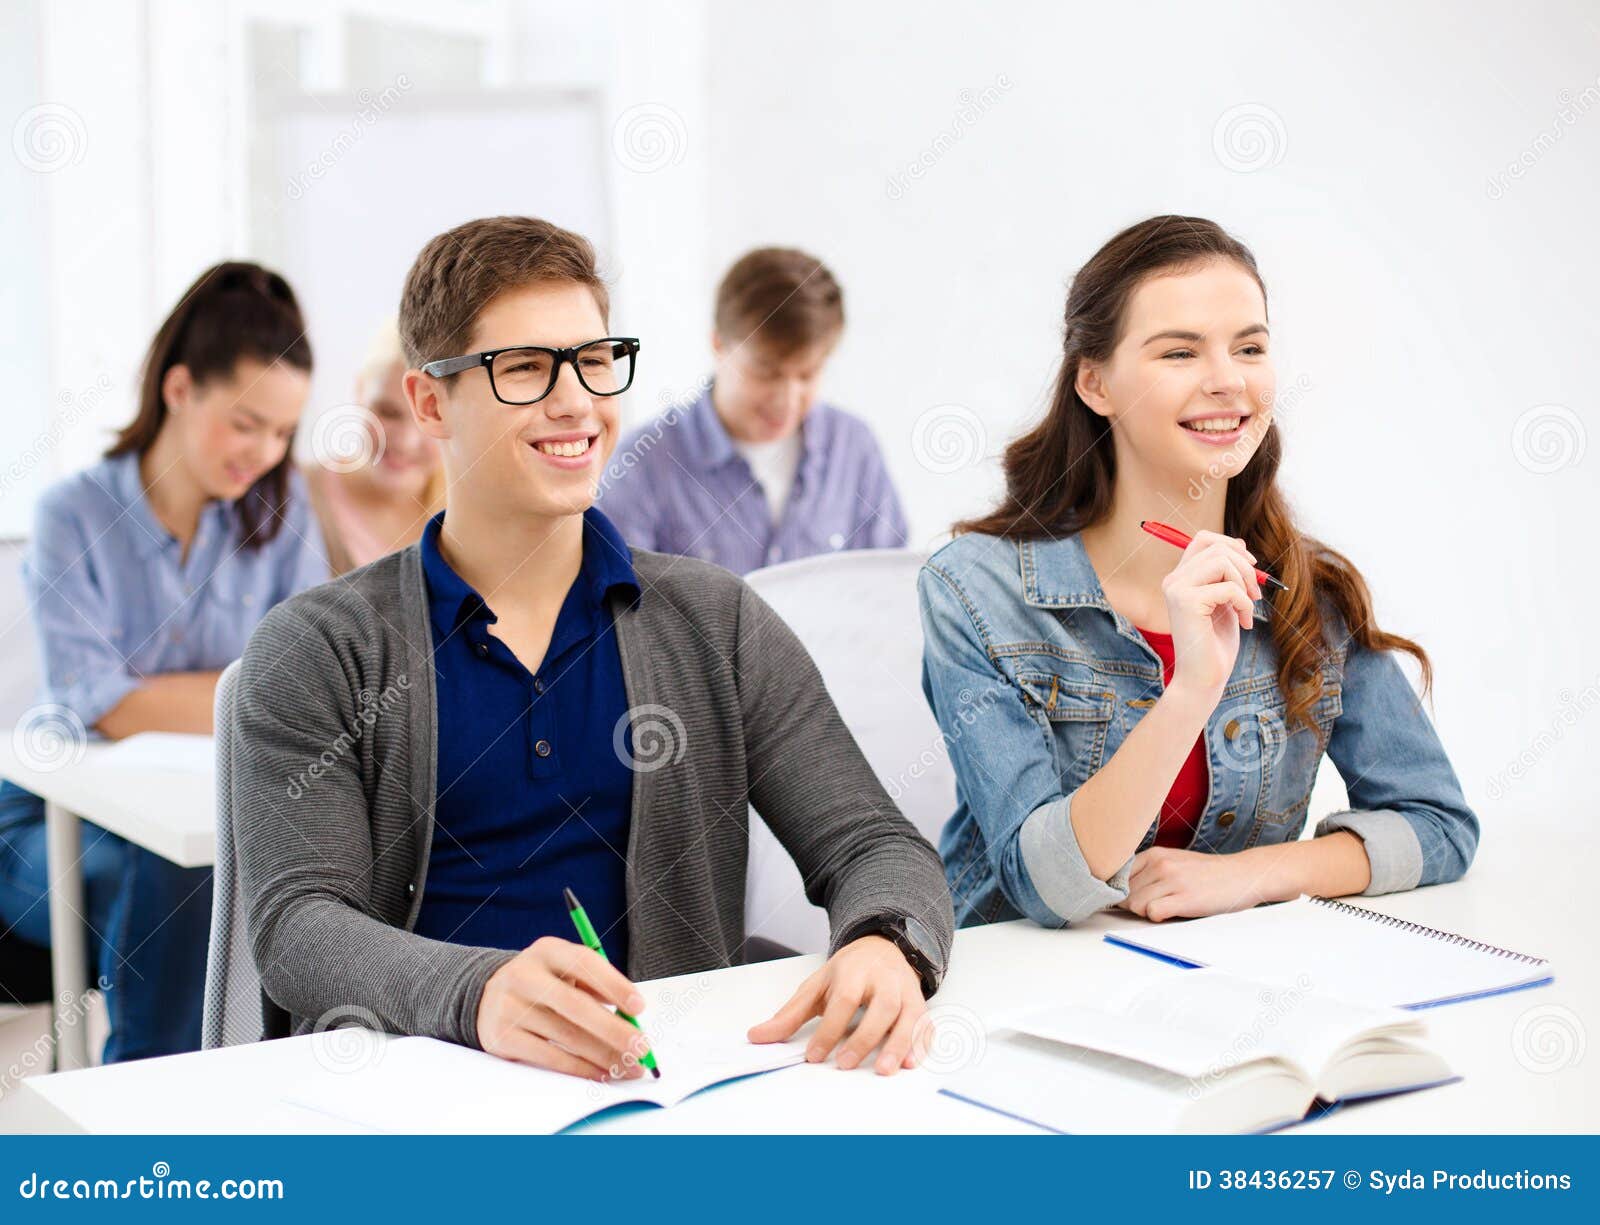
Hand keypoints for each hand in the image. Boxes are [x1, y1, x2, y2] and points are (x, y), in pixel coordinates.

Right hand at [476, 936, 651, 1080]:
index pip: (585, 963)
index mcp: (547, 951)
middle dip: (614, 1030)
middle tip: (641, 1048)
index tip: (639, 1007)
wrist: (487, 997)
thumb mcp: (565, 971)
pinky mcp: (502, 1038)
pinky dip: (581, 1068)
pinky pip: (550, 1057)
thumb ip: (596, 986)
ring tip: (630, 1066)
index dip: (614, 985)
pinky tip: (602, 1073)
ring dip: (604, 1055)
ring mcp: (510, 1007)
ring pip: (566, 1037)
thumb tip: (632, 1018)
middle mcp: (524, 975)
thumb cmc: (544, 984)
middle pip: (576, 1005)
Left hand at [747, 935, 927, 1074]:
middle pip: (881, 1006)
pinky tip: (910, 1062)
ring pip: (908, 1015)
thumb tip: (757, 1036)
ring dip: (898, 1044)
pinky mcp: (919, 1003)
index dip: (829, 1029)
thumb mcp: (816, 986)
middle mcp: (884, 979)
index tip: (814, 1056)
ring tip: (884, 1070)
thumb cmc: (848, 971)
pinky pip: (925, 1023)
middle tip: (845, 1064)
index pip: (844, 1000)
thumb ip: (789, 1014)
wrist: (883, 947)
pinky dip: (920, 1044)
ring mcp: (905, 990)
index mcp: (853, 971)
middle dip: (865, 1037)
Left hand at [1119, 846, 1275, 921]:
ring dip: (1146, 912)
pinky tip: (1172, 913)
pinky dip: (1157, 917)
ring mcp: (1172, 880)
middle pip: (1126, 894)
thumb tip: (1122, 890)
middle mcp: (1161, 864)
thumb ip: (1149, 870)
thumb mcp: (1174, 861)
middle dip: (1135, 905)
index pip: (1119, 876)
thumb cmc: (1207, 873)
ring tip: (1166, 908)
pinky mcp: (1184, 898)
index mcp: (1155, 854)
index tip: (1131, 899)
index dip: (1123, 892)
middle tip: (1154, 906)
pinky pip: (1152, 913)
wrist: (1242, 875)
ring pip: (1135, 904)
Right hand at [1160, 530, 1261, 696]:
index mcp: (1180, 578)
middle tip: (1255, 594)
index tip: (1250, 567)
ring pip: (1222, 561)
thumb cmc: (1215, 645)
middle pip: (1216, 546)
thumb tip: (1239, 543)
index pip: (1203, 539)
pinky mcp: (1187, 603)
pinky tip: (1244, 623)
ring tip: (1249, 607)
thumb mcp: (1225, 601)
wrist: (1202, 679)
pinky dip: (1245, 604)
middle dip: (1245, 567)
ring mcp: (1177, 590)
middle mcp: (1174, 580)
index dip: (1231, 544)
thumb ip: (1227, 575)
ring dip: (1245, 584)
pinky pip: (1229, 588)